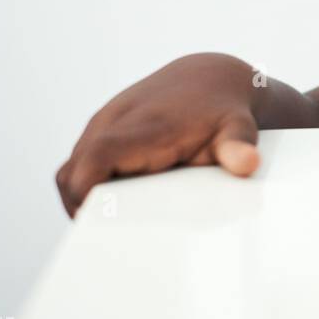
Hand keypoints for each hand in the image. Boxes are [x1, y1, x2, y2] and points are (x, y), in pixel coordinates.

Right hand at [55, 53, 262, 217]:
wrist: (212, 77)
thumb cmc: (225, 111)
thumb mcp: (238, 129)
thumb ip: (239, 147)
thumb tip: (248, 164)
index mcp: (142, 127)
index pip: (96, 159)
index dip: (88, 194)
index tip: (98, 226)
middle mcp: (114, 122)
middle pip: (72, 173)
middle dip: (81, 208)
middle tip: (106, 241)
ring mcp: (104, 124)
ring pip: (71, 169)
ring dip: (82, 198)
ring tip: (109, 227)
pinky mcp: (103, 129)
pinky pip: (81, 162)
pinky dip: (88, 185)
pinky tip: (114, 205)